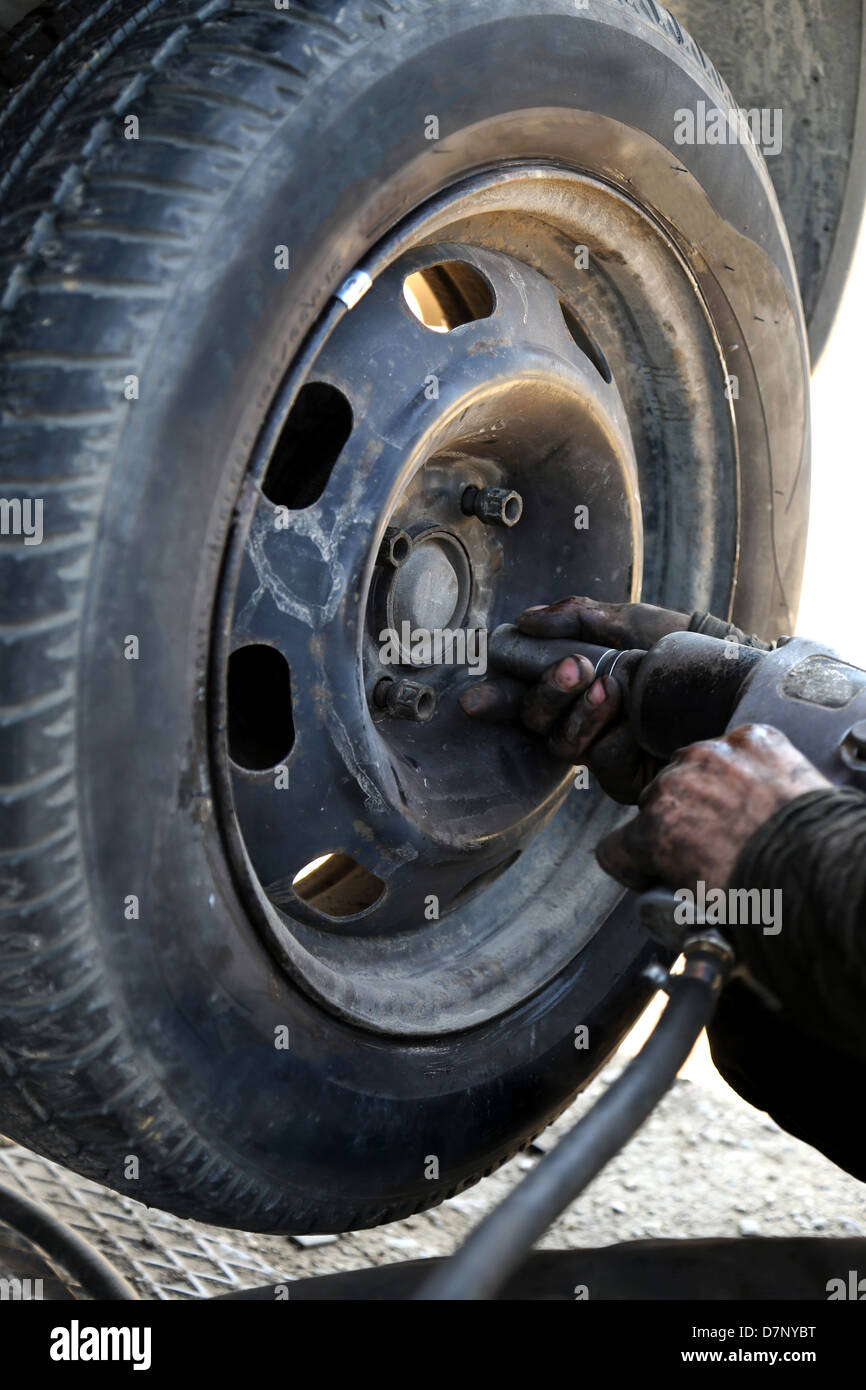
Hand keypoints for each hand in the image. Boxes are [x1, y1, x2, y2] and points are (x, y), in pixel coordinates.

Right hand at [460, 596, 690, 802]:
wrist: (732, 675)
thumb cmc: (679, 646)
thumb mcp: (628, 621)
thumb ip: (576, 617)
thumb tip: (524, 619)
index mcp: (573, 687)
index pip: (523, 696)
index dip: (498, 700)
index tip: (475, 698)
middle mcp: (582, 722)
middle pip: (537, 723)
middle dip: (546, 695)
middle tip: (573, 667)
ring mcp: (605, 751)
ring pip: (565, 745)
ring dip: (582, 716)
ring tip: (611, 687)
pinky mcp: (631, 778)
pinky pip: (606, 764)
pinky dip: (619, 740)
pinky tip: (640, 724)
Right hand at [595, 724, 830, 890]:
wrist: (826, 869)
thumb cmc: (772, 896)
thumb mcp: (699, 912)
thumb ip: (669, 895)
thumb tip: (672, 901)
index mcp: (655, 830)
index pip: (613, 847)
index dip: (632, 865)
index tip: (652, 872)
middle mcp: (675, 784)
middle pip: (656, 802)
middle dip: (677, 822)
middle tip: (710, 846)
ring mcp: (715, 755)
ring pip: (693, 768)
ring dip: (708, 788)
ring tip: (742, 815)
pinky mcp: (754, 739)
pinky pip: (737, 747)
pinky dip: (746, 766)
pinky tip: (763, 790)